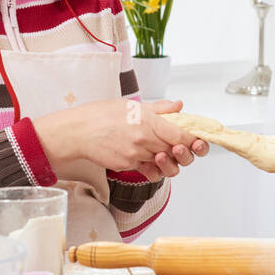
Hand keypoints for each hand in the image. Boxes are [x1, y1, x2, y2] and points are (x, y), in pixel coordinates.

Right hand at [32, 98, 207, 182]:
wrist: (77, 132)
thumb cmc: (101, 115)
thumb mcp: (132, 105)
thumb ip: (159, 108)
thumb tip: (178, 106)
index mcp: (148, 121)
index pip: (181, 135)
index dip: (193, 139)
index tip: (196, 139)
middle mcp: (144, 139)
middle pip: (176, 151)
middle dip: (182, 151)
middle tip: (180, 147)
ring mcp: (136, 155)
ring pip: (163, 163)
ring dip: (166, 159)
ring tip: (161, 152)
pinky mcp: (127, 166)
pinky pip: (147, 169)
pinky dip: (151, 166)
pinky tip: (147, 158)